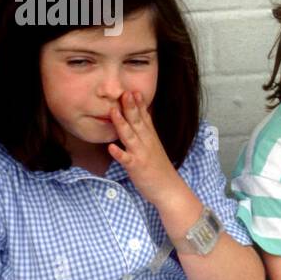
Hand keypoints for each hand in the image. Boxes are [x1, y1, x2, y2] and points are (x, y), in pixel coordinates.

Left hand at [106, 90, 181, 206]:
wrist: (170, 190)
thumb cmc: (160, 170)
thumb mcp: (155, 147)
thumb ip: (147, 134)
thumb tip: (141, 120)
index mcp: (151, 138)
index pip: (145, 117)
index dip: (139, 104)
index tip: (133, 90)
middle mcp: (147, 143)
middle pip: (138, 122)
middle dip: (130, 107)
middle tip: (124, 92)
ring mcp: (142, 155)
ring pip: (130, 137)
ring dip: (122, 124)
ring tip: (113, 112)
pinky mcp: (137, 168)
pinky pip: (126, 160)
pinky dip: (119, 153)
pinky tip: (111, 148)